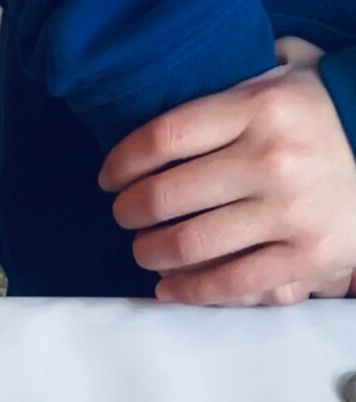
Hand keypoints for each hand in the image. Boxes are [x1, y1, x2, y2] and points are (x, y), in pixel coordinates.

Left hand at [100, 39, 355, 305]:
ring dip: (150, 254)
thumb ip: (230, 90)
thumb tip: (166, 99)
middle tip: (125, 217)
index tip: (109, 178)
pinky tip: (168, 286)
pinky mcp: (302, 258)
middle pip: (163, 198)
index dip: (122, 162)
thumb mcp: (284, 82)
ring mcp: (288, 212)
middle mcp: (272, 159)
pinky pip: (225, 284)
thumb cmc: (319, 124)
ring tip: (146, 250)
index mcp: (262, 107)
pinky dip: (186, 290)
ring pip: (185, 246)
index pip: (164, 137)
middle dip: (128, 213)